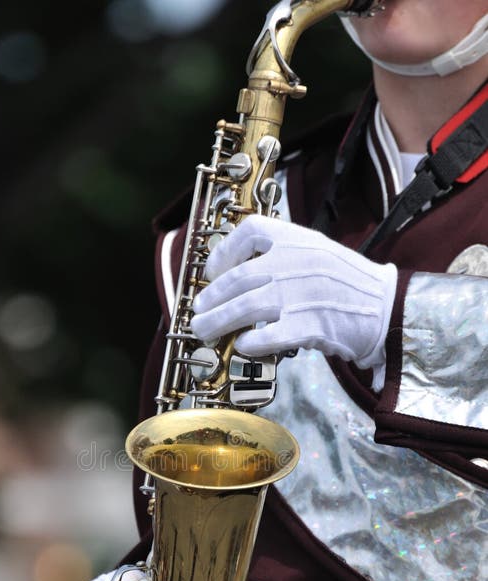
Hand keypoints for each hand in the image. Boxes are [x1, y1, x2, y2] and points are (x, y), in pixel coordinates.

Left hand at [191, 215, 396, 390]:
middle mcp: (296, 262)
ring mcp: (302, 294)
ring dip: (218, 321)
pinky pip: (268, 334)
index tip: (212, 272)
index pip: (251, 230)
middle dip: (211, 298)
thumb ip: (282, 258)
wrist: (388, 308)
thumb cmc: (349, 285)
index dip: (224, 252)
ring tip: (204, 331)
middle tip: (198, 313)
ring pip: (245, 306)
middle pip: (238, 278)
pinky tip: (241, 345)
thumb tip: (238, 278)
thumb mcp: (317, 254)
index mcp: (298, 239)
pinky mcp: (310, 325)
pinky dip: (250, 341)